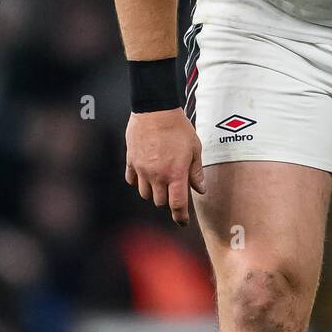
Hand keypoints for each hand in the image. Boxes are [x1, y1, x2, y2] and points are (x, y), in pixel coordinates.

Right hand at [125, 109, 205, 225]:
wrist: (156, 109)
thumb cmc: (179, 128)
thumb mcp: (195, 149)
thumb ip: (196, 172)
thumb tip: (200, 190)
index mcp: (175, 174)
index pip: (177, 205)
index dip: (180, 217)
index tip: (183, 222)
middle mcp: (157, 175)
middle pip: (160, 201)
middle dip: (168, 200)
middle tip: (174, 190)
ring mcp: (141, 169)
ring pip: (145, 193)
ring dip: (153, 192)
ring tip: (160, 181)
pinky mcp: (131, 161)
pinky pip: (131, 180)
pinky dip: (138, 181)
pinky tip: (145, 173)